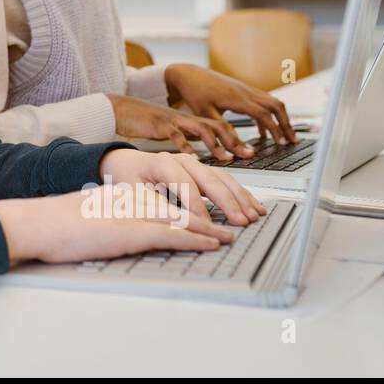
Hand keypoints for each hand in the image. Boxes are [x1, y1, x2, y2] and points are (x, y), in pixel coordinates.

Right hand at [0, 189, 231, 265]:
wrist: (41, 223)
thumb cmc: (59, 223)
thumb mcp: (93, 214)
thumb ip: (112, 217)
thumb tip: (120, 228)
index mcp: (126, 193)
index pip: (169, 197)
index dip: (195, 205)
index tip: (210, 214)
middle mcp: (136, 198)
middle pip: (184, 204)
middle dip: (212, 214)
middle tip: (233, 222)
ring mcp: (136, 214)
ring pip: (185, 219)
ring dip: (211, 229)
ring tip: (230, 237)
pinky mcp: (133, 231)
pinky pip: (173, 235)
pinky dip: (197, 240)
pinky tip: (211, 244)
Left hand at [98, 148, 266, 227]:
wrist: (128, 163)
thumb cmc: (129, 179)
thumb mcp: (131, 192)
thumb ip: (150, 203)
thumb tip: (168, 220)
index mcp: (162, 162)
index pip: (183, 184)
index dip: (196, 205)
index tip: (205, 224)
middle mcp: (182, 160)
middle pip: (209, 180)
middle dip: (227, 202)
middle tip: (241, 222)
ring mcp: (196, 164)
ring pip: (223, 179)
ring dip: (240, 198)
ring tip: (253, 216)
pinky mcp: (204, 171)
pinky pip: (227, 181)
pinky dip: (242, 194)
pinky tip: (254, 206)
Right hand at [106, 93, 250, 161]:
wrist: (123, 109)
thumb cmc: (148, 123)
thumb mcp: (173, 132)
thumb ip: (188, 141)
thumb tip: (203, 160)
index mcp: (192, 121)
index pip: (221, 127)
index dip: (237, 140)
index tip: (250, 153)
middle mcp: (188, 119)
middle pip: (218, 126)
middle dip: (235, 141)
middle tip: (248, 154)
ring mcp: (176, 121)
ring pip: (203, 129)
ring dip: (217, 144)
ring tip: (226, 157)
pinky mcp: (161, 125)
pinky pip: (176, 135)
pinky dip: (186, 146)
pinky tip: (192, 158)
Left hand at [164, 63, 297, 145]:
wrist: (188, 74)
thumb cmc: (195, 93)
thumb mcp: (207, 115)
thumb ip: (225, 132)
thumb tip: (240, 149)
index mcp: (238, 98)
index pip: (264, 115)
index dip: (275, 130)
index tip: (281, 144)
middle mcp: (246, 91)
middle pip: (276, 106)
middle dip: (286, 124)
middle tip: (291, 141)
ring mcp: (246, 89)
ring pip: (272, 102)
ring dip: (280, 119)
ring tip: (283, 138)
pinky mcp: (243, 90)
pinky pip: (262, 102)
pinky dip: (268, 116)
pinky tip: (262, 132)